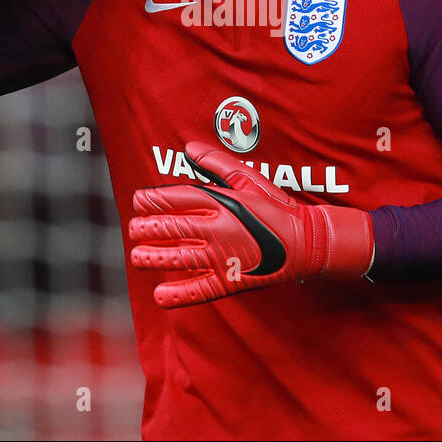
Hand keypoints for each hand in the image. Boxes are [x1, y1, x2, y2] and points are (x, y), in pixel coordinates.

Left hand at [129, 140, 373, 308]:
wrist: (306, 243)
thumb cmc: (277, 208)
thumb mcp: (250, 179)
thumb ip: (217, 163)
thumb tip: (189, 147)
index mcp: (222, 202)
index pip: (175, 198)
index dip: (150, 200)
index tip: (137, 201)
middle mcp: (218, 229)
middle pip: (169, 228)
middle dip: (145, 229)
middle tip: (135, 229)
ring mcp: (222, 258)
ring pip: (176, 258)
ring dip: (152, 257)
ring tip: (138, 256)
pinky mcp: (229, 282)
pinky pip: (197, 291)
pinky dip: (176, 295)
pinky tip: (159, 294)